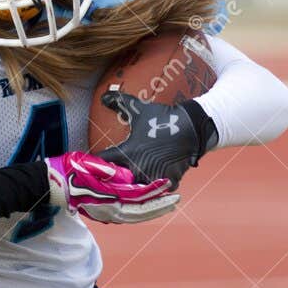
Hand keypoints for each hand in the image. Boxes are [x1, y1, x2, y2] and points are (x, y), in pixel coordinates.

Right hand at [46, 151, 178, 223]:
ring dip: (151, 212)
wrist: (49, 185)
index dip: (154, 191)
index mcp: (107, 197)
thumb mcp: (89, 164)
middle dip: (159, 206)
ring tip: (166, 205)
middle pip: (140, 212)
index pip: (137, 197)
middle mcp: (108, 210)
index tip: (167, 184)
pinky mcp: (101, 213)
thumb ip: (109, 170)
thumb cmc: (67, 171)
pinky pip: (126, 217)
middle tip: (176, 199)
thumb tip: (128, 177)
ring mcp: (104, 214)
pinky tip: (145, 209)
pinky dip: (139, 214)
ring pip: (134, 217)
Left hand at [97, 89, 217, 186]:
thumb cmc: (162, 119)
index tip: (95, 161)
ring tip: (132, 180)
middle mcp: (139, 168)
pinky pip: (158, 191)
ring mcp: (155, 176)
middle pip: (119, 181)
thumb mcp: (139, 109)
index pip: (104, 160)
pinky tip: (152, 180)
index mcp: (127, 152)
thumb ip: (119, 102)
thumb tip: (103, 96)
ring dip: (135, 186)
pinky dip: (156, 187)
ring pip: (138, 189)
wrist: (192, 126)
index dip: (97, 161)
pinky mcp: (170, 181)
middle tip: (114, 174)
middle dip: (115, 179)